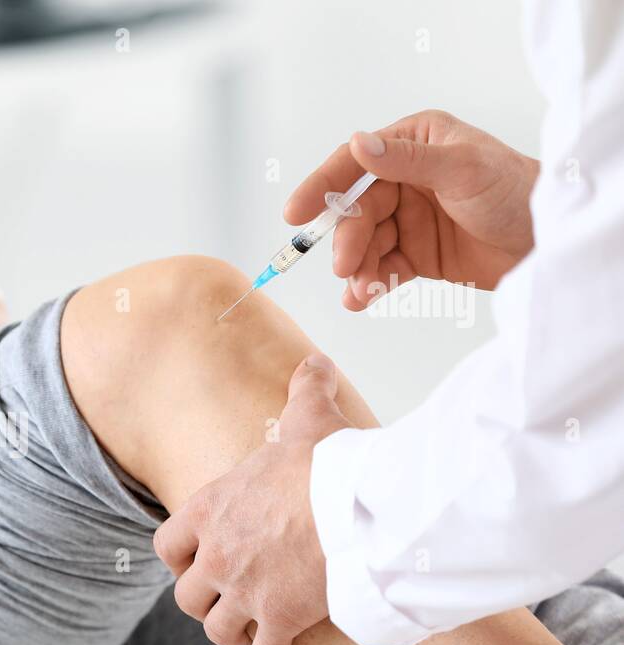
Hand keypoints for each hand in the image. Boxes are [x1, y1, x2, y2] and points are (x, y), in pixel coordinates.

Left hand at [153, 354, 352, 644]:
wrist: (357, 510)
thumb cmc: (329, 464)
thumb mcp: (309, 418)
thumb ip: (305, 391)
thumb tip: (316, 363)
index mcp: (210, 511)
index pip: (167, 546)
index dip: (179, 558)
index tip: (194, 562)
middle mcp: (217, 556)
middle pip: (187, 596)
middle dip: (204, 601)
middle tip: (223, 603)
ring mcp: (244, 592)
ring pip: (217, 630)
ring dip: (232, 635)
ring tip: (249, 636)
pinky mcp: (278, 622)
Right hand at [285, 110, 539, 308]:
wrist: (550, 241)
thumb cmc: (516, 192)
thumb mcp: (462, 169)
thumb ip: (407, 160)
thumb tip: (360, 144)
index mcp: (413, 145)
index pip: (354, 163)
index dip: (321, 187)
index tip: (295, 214)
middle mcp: (406, 180)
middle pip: (357, 212)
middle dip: (348, 241)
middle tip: (346, 268)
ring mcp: (410, 219)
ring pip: (365, 244)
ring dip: (357, 268)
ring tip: (362, 290)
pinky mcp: (417, 254)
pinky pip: (382, 268)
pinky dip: (369, 284)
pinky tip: (362, 299)